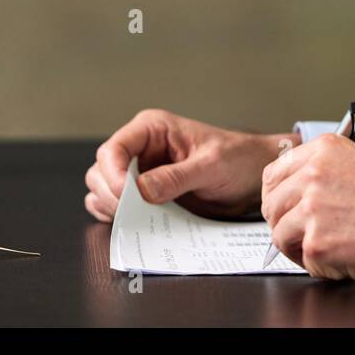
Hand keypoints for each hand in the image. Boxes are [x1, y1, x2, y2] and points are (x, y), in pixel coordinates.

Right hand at [85, 108, 299, 221]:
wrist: (254, 177)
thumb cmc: (237, 160)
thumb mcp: (211, 166)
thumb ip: (176, 177)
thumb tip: (142, 190)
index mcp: (152, 129)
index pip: (113, 149)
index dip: (111, 174)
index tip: (124, 197)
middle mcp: (140, 149)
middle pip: (100, 171)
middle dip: (111, 194)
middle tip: (132, 214)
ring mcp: (140, 172)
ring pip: (102, 190)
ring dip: (113, 208)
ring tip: (137, 220)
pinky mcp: (144, 195)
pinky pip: (116, 207)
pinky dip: (119, 218)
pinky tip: (137, 224)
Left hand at [260, 132, 354, 287]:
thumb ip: (324, 171)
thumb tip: (295, 190)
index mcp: (323, 150)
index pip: (273, 173)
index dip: (276, 195)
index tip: (284, 207)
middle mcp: (312, 174)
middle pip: (271, 205)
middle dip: (285, 224)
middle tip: (306, 234)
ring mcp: (312, 209)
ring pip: (280, 235)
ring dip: (300, 247)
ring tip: (329, 248)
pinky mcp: (317, 243)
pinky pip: (303, 260)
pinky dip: (321, 266)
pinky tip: (344, 258)